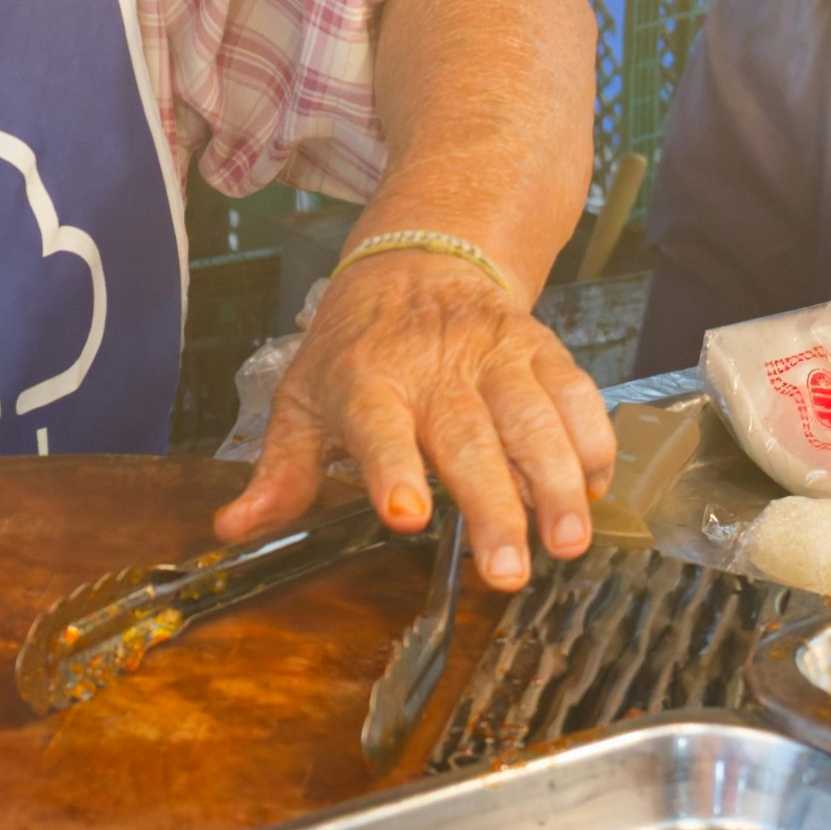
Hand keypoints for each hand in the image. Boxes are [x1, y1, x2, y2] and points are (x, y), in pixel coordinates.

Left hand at [220, 244, 612, 588]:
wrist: (418, 258)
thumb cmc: (355, 344)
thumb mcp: (302, 398)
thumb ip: (280, 471)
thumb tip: (234, 528)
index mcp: (367, 382)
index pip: (377, 428)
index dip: (391, 471)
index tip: (405, 516)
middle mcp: (435, 368)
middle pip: (468, 439)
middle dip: (492, 507)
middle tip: (507, 571)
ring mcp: (495, 356)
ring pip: (534, 419)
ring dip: (556, 484)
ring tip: (568, 544)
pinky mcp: (541, 348)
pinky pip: (577, 394)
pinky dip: (593, 443)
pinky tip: (597, 492)